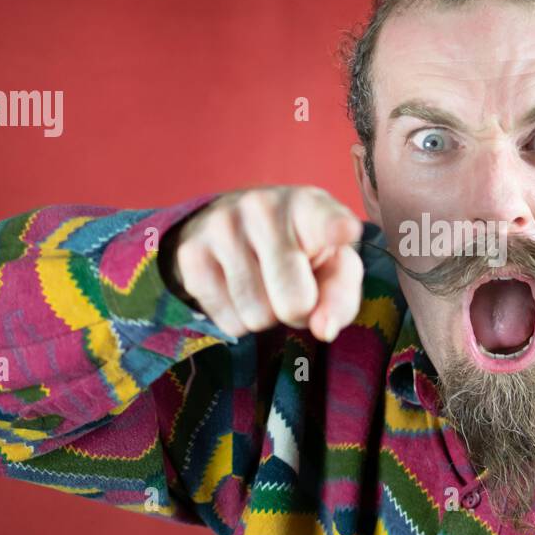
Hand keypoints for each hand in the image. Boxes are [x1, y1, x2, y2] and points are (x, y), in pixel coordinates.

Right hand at [161, 186, 363, 342]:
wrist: (237, 226)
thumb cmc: (302, 250)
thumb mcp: (334, 265)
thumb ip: (341, 297)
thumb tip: (324, 329)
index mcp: (310, 205)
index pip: (327, 221)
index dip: (337, 230)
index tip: (344, 232)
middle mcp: (264, 207)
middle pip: (295, 301)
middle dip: (298, 311)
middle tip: (293, 288)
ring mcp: (222, 226)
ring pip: (258, 316)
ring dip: (266, 316)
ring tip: (264, 285)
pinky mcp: (191, 253)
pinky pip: (228, 321)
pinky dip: (238, 320)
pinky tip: (238, 288)